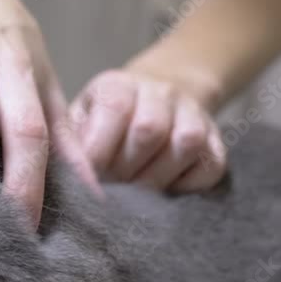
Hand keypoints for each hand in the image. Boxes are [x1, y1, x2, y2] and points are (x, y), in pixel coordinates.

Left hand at [69, 69, 227, 191]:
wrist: (156, 98)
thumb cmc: (104, 122)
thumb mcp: (79, 122)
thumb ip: (70, 145)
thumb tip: (64, 177)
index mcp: (119, 85)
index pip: (115, 110)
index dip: (98, 152)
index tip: (86, 181)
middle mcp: (160, 92)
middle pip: (150, 129)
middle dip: (125, 170)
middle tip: (109, 191)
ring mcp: (193, 114)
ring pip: (186, 143)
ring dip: (156, 179)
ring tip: (135, 196)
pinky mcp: (215, 141)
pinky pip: (210, 166)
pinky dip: (188, 187)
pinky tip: (164, 192)